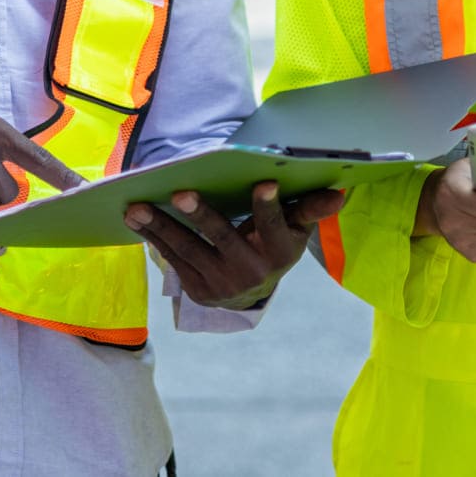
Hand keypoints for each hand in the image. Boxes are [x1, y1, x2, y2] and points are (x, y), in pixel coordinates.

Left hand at [123, 183, 344, 309]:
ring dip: (160, 226)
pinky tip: (137, 219)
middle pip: (223, 237)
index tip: (264, 183)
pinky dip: (155, 238)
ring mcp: (222, 284)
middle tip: (180, 192)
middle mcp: (251, 271)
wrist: (254, 293)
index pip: (273, 224)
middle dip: (201, 214)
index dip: (269, 206)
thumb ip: (309, 209)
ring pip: (189, 249)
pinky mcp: (198, 290)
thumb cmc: (275, 245)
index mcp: (279, 251)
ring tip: (136, 206)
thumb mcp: (295, 229)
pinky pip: (174, 259)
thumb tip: (338, 192)